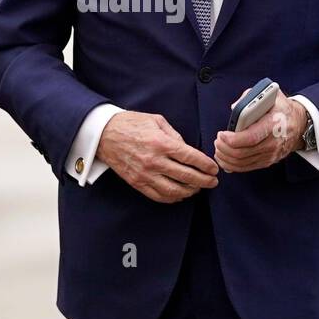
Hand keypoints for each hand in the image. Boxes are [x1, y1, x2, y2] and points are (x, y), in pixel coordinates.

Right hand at [96, 110, 218, 203]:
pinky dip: (172, 198)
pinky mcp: (137, 183)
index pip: (190, 157)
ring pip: (174, 190)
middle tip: (213, 182)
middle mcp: (154, 161)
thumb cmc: (131, 124)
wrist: (104, 134)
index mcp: (161, 143)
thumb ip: (174, 135)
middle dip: (204, 181)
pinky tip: (180, 194)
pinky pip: (158, 196)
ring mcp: (145, 174)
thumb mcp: (156, 121)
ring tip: (198, 188)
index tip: (214, 169)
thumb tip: (187, 150)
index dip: (205, 165)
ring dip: (190, 191)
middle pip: (186, 176)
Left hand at [212, 87, 305, 172]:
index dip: (233, 139)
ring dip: (225, 157)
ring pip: (242, 163)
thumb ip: (249, 98)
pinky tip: (224, 158)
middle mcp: (273, 142)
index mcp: (273, 123)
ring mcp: (271, 154)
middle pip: (243, 153)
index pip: (251, 137)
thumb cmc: (280, 108)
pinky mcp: (268, 161)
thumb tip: (234, 108)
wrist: (299, 123)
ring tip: (218, 148)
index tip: (221, 134)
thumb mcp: (268, 95)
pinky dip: (232, 165)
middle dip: (225, 148)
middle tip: (217, 140)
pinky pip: (246, 168)